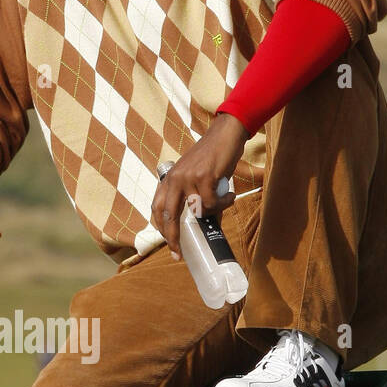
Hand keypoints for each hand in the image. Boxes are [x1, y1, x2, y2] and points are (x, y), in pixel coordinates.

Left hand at [150, 113, 248, 257]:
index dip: (161, 229)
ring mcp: (188, 178)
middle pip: (167, 216)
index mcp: (169, 180)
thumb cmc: (213, 158)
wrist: (225, 134)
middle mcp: (174, 179)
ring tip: (224, 202)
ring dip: (213, 212)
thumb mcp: (195, 176)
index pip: (157, 208)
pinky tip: (230, 195)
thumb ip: (192, 196)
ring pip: (196, 211)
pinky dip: (223, 203)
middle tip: (177, 253)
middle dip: (171, 238)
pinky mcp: (204, 176)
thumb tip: (201, 224)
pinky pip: (211, 203)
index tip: (169, 245)